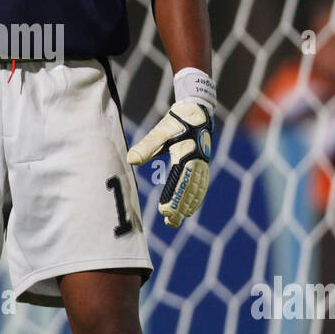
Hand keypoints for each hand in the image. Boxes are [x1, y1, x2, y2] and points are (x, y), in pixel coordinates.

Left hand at [127, 99, 212, 227]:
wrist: (197, 111)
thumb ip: (146, 147)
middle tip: (170, 222)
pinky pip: (202, 185)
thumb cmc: (176, 121)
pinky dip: (197, 198)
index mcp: (186, 154)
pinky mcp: (204, 165)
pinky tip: (191, 208)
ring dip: (189, 205)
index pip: (180, 182)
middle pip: (189, 190)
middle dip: (180, 207)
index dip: (173, 198)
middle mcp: (197, 162)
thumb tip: (130, 160)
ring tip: (179, 219)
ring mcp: (203, 164)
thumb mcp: (160, 132)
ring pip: (197, 190)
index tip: (164, 211)